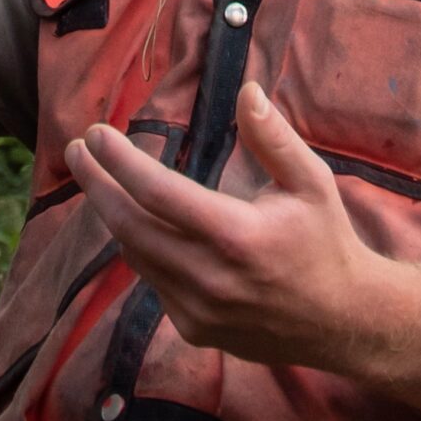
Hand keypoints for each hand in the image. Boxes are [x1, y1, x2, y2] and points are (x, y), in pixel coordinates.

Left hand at [66, 80, 378, 371]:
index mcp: (237, 235)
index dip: (119, 161)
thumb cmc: (327, 241)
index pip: (157, 193)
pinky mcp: (194, 329)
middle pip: (129, 225)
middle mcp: (210, 277)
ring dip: (111, 214)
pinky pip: (152, 281)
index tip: (96, 133)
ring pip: (135, 255)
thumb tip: (246, 90)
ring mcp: (198, 309)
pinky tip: (135, 221)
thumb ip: (274, 137)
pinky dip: (139, 248)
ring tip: (96, 177)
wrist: (345, 323)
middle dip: (95, 184)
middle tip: (76, 151)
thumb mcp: (311, 182)